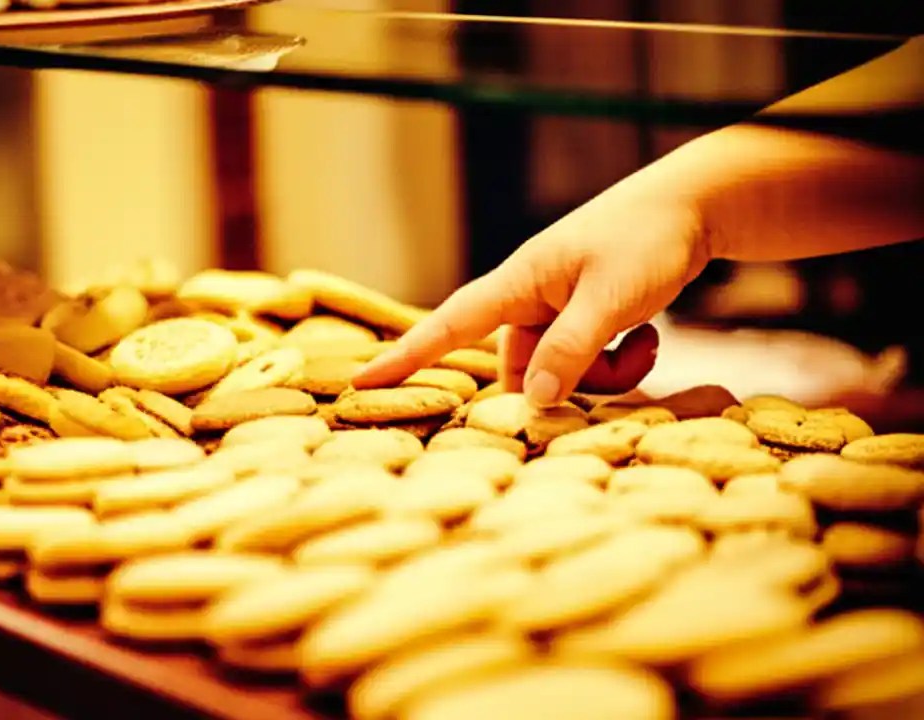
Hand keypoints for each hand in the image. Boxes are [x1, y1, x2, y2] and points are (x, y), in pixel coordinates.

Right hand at [354, 194, 712, 405]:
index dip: (406, 357)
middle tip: (612, 368)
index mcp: (519, 282)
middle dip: (560, 383)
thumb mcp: (610, 299)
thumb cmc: (648, 238)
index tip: (362, 382)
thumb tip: (532, 398)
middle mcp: (531, 297)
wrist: (698, 206)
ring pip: (556, 370)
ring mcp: (559, 308)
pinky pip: (584, 362)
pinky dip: (617, 364)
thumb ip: (570, 351)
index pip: (448, 324)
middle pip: (518, 366)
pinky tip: (649, 338)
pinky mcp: (587, 317)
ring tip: (643, 346)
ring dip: (600, 375)